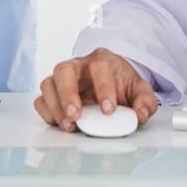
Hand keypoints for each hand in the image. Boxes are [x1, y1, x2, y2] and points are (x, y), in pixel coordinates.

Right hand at [34, 48, 157, 131]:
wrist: (111, 83)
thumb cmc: (122, 85)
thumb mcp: (140, 91)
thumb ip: (145, 101)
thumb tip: (140, 115)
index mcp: (101, 60)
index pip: (99, 67)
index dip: (103, 88)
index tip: (108, 110)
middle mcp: (78, 66)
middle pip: (64, 69)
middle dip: (68, 93)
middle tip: (76, 115)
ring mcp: (62, 79)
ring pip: (48, 83)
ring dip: (55, 106)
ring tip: (69, 125)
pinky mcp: (53, 93)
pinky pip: (41, 99)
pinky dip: (47, 112)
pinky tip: (59, 123)